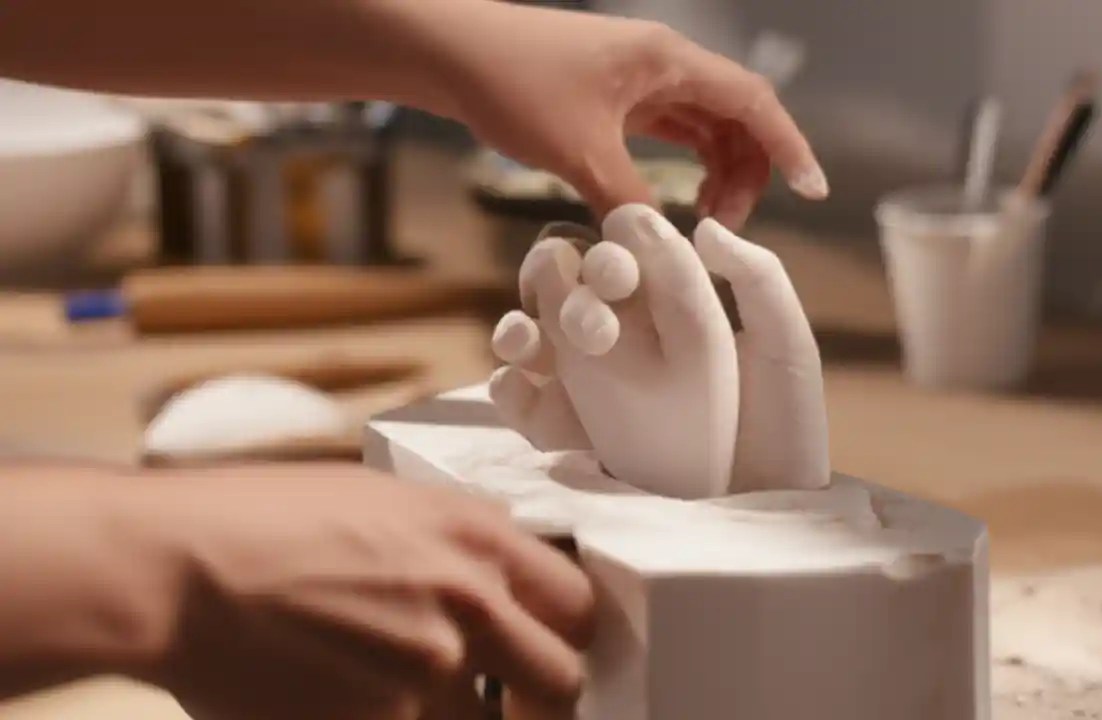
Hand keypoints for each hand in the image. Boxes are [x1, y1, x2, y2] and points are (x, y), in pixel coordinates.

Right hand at [124, 464, 591, 719]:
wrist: (177, 569)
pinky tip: (350, 699)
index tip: (554, 647)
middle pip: (561, 682)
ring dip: (454, 715)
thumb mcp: (386, 500)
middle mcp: (467, 609)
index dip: (569, 632)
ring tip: (397, 688)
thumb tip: (503, 575)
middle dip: (541, 697)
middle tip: (514, 699)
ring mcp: (424, 677)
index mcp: (475, 541)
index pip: (580, 606)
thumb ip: (461, 541)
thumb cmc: (263, 521)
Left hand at [426, 2, 826, 228]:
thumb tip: (664, 247)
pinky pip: (670, 131)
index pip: (752, 101)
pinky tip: (674, 202)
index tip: (812, 189)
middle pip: (735, 117)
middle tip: (724, 229)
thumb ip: (629, 201)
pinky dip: (682, 167)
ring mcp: (638, 78)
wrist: (448, 53)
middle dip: (746, 173)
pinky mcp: (614, 97)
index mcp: (668, 60)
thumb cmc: (511, 83)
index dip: (788, 147)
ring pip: (704, 126)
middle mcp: (663, 63)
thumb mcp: (579, 152)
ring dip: (715, 173)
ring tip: (702, 223)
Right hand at [490, 210, 828, 495]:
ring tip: (522, 342)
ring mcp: (586, 385)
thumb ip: (758, 279)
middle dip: (551, 283)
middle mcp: (621, 336)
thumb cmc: (785, 427)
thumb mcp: (785, 348)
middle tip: (585, 325)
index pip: (619, 254)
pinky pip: (520, 401)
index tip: (618, 276)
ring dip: (516, 328)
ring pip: (531, 336)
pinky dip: (505, 387)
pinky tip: (515, 385)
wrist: (764, 514)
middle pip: (562, 285)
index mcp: (669, 306)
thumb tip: (703, 226)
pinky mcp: (564, 433)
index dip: (610, 252)